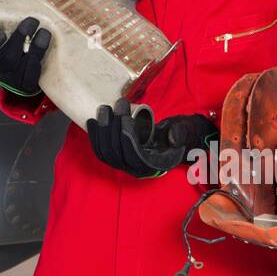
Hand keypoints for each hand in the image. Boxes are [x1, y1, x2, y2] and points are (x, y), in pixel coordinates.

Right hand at [0, 16, 49, 96]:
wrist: (19, 76)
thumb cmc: (7, 48)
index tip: (1, 32)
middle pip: (9, 57)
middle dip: (21, 38)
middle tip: (31, 21)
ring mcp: (14, 80)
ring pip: (24, 66)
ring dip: (37, 49)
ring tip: (45, 33)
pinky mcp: (28, 85)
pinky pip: (35, 74)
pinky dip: (41, 59)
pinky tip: (47, 45)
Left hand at [86, 98, 216, 178]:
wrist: (172, 138)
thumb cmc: (178, 134)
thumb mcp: (184, 132)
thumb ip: (180, 133)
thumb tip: (172, 137)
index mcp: (152, 165)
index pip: (134, 155)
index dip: (127, 137)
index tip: (125, 117)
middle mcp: (135, 169)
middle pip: (116, 153)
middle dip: (112, 129)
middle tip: (115, 106)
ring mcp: (123, 164)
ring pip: (105, 153)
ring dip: (101, 131)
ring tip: (103, 110)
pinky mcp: (115, 157)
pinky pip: (100, 151)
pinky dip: (94, 137)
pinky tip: (91, 121)